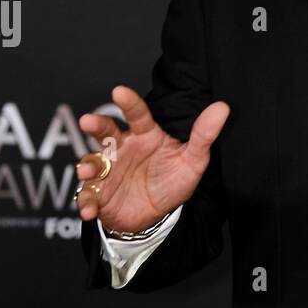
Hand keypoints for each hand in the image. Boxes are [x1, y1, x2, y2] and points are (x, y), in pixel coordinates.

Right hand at [75, 84, 229, 233]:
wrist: (157, 215)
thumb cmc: (172, 181)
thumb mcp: (192, 160)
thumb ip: (203, 135)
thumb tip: (222, 108)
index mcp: (144, 136)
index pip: (137, 115)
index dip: (129, 102)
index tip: (119, 91)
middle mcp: (122, 149)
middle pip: (105, 132)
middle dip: (95, 125)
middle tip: (87, 121)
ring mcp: (108, 170)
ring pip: (93, 162)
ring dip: (88, 165)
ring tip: (87, 171)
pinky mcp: (99, 193)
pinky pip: (88, 195)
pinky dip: (85, 202)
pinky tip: (89, 210)